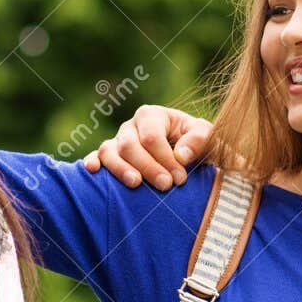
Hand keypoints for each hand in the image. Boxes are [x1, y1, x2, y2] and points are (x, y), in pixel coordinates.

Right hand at [84, 104, 211, 188]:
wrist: (187, 159)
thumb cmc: (198, 146)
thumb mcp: (208, 139)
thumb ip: (200, 140)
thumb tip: (182, 155)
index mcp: (152, 115)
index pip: (152, 137)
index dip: (165, 158)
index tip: (180, 179)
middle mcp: (130, 127)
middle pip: (129, 145)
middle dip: (147, 166)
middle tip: (165, 186)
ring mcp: (117, 142)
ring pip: (109, 151)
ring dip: (120, 169)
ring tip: (135, 184)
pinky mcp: (109, 158)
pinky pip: (96, 157)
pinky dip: (92, 163)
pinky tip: (93, 170)